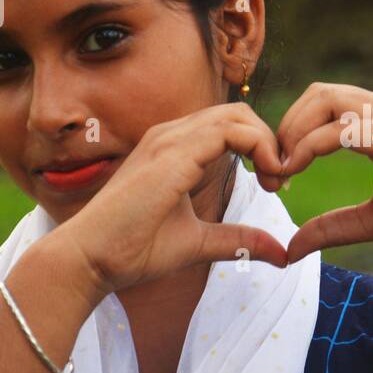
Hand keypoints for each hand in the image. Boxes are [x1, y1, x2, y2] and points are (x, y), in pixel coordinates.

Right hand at [53, 103, 288, 296]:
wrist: (91, 258)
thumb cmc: (132, 249)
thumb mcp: (199, 242)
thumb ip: (238, 241)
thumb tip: (281, 253)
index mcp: (175, 148)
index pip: (232, 126)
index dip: (262, 148)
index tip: (275, 184)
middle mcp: (172, 135)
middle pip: (239, 114)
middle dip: (270, 142)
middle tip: (279, 181)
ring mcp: (170, 139)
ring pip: (238, 116)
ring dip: (268, 144)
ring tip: (276, 180)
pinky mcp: (173, 153)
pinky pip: (230, 131)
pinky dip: (259, 147)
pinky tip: (267, 176)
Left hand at [260, 82, 372, 263]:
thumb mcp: (371, 221)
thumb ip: (332, 227)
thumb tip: (290, 248)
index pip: (322, 103)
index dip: (292, 132)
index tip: (277, 174)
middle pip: (318, 92)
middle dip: (286, 126)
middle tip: (273, 169)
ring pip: (327, 99)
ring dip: (294, 132)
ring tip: (282, 170)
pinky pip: (342, 128)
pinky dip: (311, 145)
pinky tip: (298, 169)